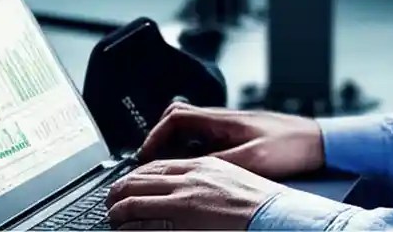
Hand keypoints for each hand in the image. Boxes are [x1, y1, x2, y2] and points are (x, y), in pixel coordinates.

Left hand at [107, 157, 286, 229]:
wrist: (280, 218)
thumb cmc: (263, 203)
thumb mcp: (231, 177)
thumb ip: (205, 178)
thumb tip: (185, 186)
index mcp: (200, 166)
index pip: (154, 167)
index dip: (134, 177)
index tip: (126, 184)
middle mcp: (188, 182)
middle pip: (137, 182)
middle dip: (118, 193)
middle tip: (112, 202)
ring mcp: (185, 205)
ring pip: (136, 204)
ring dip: (119, 212)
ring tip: (114, 219)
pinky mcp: (185, 226)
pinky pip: (147, 227)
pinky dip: (132, 229)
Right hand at [139, 102, 324, 179]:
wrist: (319, 142)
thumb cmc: (291, 146)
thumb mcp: (252, 160)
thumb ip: (218, 163)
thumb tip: (188, 170)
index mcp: (220, 120)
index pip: (174, 117)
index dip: (154, 135)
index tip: (146, 154)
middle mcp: (222, 120)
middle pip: (177, 119)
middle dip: (160, 137)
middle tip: (153, 160)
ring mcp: (230, 127)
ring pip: (191, 130)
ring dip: (176, 145)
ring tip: (171, 167)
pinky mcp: (239, 136)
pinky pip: (206, 139)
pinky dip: (193, 151)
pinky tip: (200, 168)